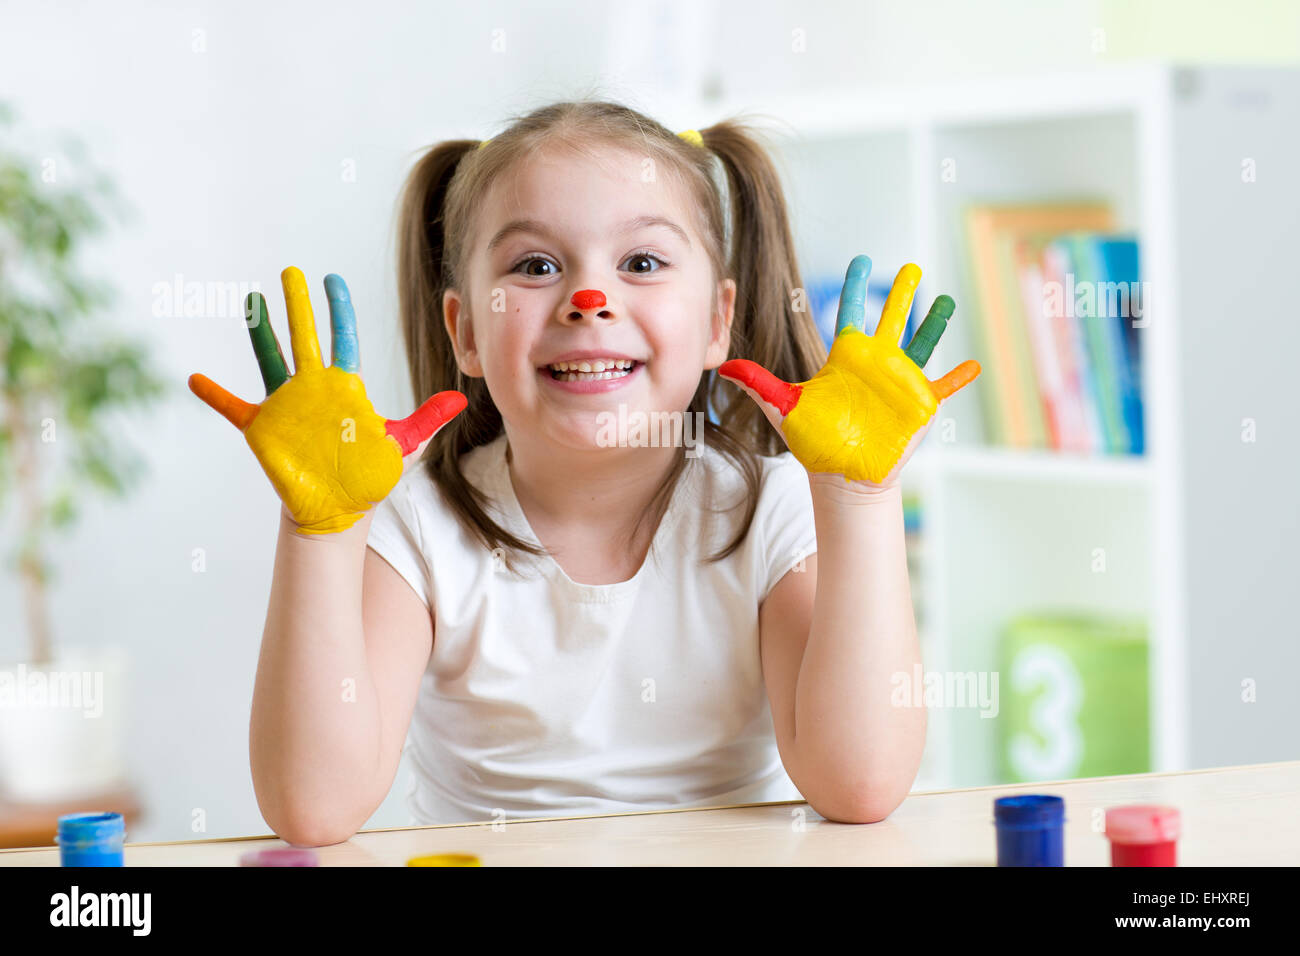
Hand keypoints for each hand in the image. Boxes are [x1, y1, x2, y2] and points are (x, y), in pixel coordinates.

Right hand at [188, 267, 466, 533]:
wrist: (339, 510)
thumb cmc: (369, 478)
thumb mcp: (403, 445)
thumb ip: (427, 419)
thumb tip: (461, 399)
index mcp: (344, 387)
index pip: (343, 338)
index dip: (339, 309)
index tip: (333, 280)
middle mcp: (313, 388)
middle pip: (305, 337)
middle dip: (299, 305)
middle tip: (291, 271)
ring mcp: (286, 406)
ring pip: (270, 358)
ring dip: (259, 332)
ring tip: (251, 300)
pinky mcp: (263, 429)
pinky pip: (233, 407)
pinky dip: (213, 395)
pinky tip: (193, 378)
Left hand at [718, 256, 979, 490]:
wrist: (842, 474)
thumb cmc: (815, 441)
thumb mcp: (784, 408)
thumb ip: (758, 383)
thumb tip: (722, 368)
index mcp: (847, 359)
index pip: (851, 314)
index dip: (855, 287)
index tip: (860, 260)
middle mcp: (877, 363)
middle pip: (891, 319)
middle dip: (900, 292)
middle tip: (910, 265)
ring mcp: (901, 382)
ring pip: (922, 343)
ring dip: (935, 323)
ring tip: (947, 300)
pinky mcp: (919, 405)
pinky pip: (944, 387)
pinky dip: (958, 377)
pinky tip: (974, 364)